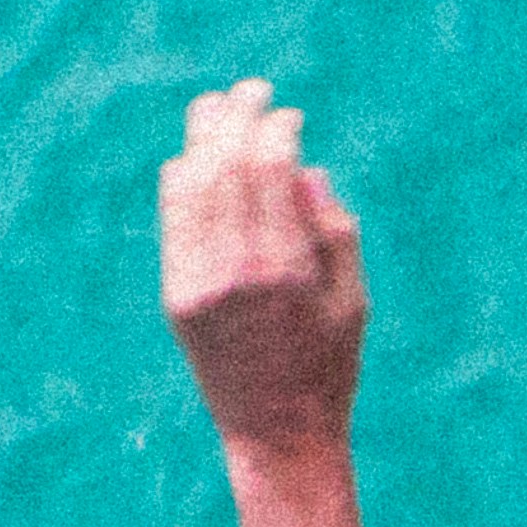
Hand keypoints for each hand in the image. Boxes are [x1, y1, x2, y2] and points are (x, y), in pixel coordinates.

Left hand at [161, 83, 368, 457]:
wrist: (277, 436)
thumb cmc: (330, 366)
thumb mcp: (352, 297)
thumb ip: (333, 228)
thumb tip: (303, 167)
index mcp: (287, 268)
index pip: (271, 171)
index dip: (278, 131)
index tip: (289, 115)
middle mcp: (237, 270)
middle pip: (227, 167)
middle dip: (238, 118)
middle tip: (250, 90)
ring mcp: (200, 283)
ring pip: (192, 187)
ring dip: (203, 139)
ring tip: (215, 108)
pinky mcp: (177, 297)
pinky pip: (174, 221)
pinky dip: (182, 182)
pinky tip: (194, 160)